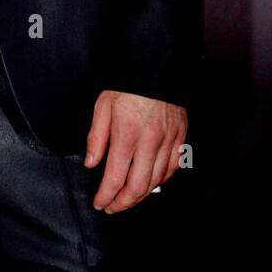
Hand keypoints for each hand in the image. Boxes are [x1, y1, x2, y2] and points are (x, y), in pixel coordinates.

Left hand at [84, 90, 185, 213]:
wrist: (155, 65)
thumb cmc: (127, 83)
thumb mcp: (103, 105)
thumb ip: (96, 137)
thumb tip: (91, 163)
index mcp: (126, 134)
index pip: (114, 178)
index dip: (105, 196)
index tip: (99, 202)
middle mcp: (149, 141)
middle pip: (137, 187)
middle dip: (122, 203)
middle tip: (112, 207)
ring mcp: (168, 141)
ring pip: (156, 181)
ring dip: (141, 196)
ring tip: (128, 198)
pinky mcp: (180, 137)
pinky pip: (173, 168)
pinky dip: (161, 180)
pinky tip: (151, 182)